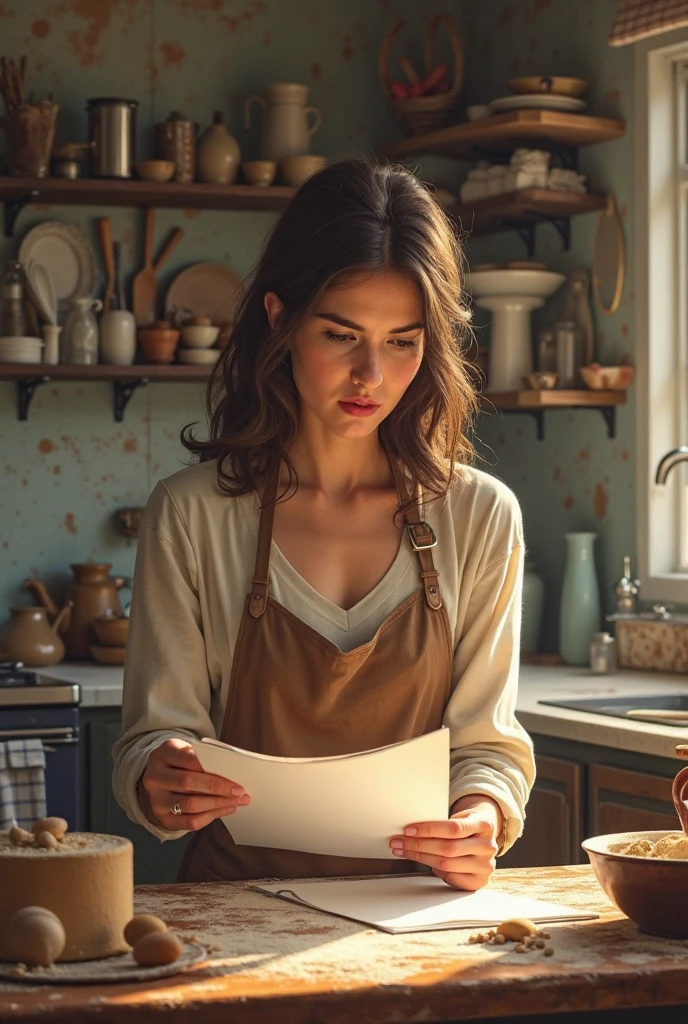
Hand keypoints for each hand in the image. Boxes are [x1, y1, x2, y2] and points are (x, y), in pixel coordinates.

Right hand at [139, 738, 249, 830]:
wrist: (161, 776)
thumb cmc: (181, 760)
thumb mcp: (188, 750)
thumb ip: (206, 757)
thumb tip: (232, 770)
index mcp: (162, 753)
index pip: (188, 758)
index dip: (211, 768)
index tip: (235, 775)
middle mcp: (154, 777)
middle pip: (188, 782)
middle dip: (218, 788)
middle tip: (239, 791)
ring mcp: (156, 800)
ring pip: (190, 805)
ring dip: (218, 804)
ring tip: (236, 801)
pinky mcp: (163, 818)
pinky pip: (189, 822)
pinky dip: (211, 816)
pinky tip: (225, 809)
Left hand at [388, 796, 502, 890]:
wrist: (486, 836)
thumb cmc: (467, 824)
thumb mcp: (462, 815)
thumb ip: (444, 822)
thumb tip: (412, 828)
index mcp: (485, 824)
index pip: (453, 828)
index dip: (429, 829)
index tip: (408, 830)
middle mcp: (488, 846)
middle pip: (447, 848)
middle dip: (418, 845)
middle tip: (398, 842)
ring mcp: (485, 866)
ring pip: (445, 864)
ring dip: (420, 857)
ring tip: (403, 850)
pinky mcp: (480, 881)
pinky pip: (451, 878)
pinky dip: (435, 870)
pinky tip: (425, 862)